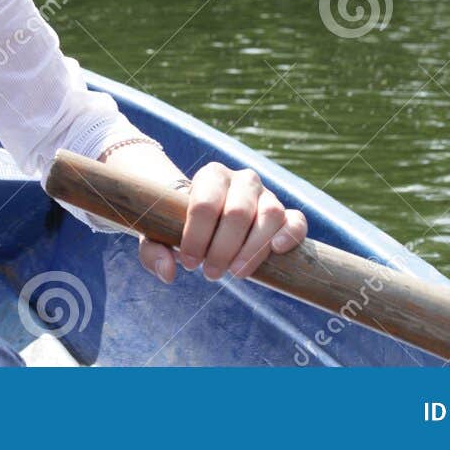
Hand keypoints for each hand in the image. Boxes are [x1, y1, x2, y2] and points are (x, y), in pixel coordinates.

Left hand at [155, 162, 307, 282]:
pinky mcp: (286, 213)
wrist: (211, 218)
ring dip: (252, 250)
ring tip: (236, 273)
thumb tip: (168, 273)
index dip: (196, 237)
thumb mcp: (160, 234)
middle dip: (222, 249)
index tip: (189, 262)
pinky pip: (296, 220)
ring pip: (269, 215)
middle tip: (211, 274)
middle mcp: (241, 180)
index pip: (204, 204)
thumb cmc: (182, 225)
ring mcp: (266, 195)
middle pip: (237, 213)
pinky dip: (291, 234)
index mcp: (210, 176)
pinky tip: (277, 251)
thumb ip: (153, 251)